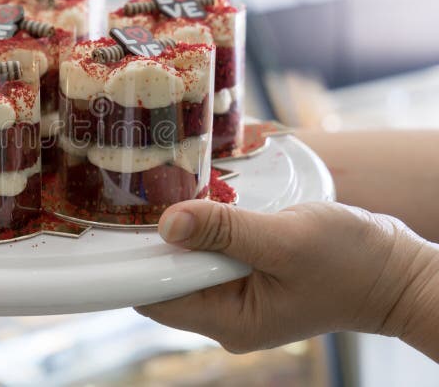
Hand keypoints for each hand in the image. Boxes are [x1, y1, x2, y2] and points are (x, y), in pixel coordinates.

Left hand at [135, 199, 436, 353]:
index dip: (134, 264)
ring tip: (177, 192)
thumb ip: (225, 231)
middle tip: (149, 195)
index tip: (117, 227)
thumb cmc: (350, 261)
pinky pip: (211, 254)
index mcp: (230, 321)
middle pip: (167, 279)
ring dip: (185, 230)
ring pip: (188, 263)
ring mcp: (236, 297)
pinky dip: (207, 229)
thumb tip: (167, 223)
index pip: (156, 299)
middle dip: (158, 241)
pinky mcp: (246, 277)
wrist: (395, 271)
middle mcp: (226, 316)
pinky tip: (207, 202)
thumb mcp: (285, 239)